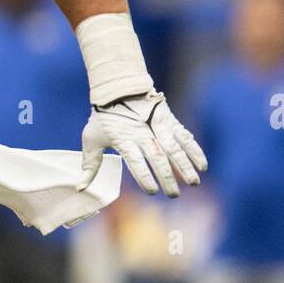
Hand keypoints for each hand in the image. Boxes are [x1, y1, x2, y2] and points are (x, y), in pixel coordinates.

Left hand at [77, 90, 207, 197]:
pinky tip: (203, 166)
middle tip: (173, 195)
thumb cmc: (104, 117)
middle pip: (157, 157)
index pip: (135, 160)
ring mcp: (158, 126)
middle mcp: (143, 133)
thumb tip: (80, 188)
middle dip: (167, 177)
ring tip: (193, 183)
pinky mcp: (170, 121)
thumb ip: (89, 165)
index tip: (151, 191)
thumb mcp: (91, 138)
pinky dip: (194, 151)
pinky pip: (185, 137)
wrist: (120, 87)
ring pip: (174, 148)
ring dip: (186, 166)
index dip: (143, 176)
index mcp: (124, 138)